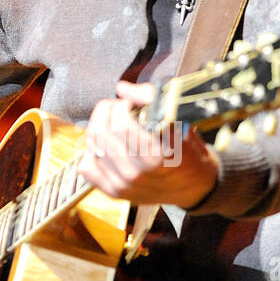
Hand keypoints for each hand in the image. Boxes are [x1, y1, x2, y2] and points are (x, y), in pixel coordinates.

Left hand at [79, 81, 219, 208]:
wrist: (193, 186)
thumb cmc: (187, 151)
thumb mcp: (178, 122)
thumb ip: (151, 99)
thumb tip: (122, 88)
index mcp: (155, 157)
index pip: (122, 126)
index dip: (121, 107)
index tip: (130, 103)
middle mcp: (136, 174)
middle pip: (102, 134)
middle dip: (106, 112)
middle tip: (117, 108)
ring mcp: (123, 186)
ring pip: (92, 147)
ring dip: (99, 127)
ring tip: (112, 123)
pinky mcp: (113, 192)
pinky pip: (86, 167)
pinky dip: (91, 151)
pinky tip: (106, 144)